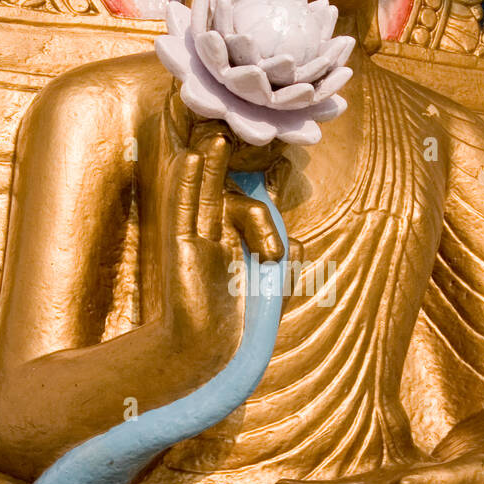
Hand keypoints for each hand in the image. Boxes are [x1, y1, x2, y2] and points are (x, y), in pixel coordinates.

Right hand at [162, 124, 283, 363]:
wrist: (197, 351)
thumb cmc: (225, 329)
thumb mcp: (263, 294)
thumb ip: (283, 271)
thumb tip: (303, 247)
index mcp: (223, 250)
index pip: (234, 209)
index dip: (235, 184)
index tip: (247, 156)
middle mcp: (206, 241)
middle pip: (213, 193)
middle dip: (219, 166)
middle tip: (223, 131)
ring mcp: (191, 241)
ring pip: (199, 193)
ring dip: (205, 164)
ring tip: (213, 135)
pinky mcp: (180, 246)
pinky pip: (184, 207)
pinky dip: (186, 182)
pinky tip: (190, 158)